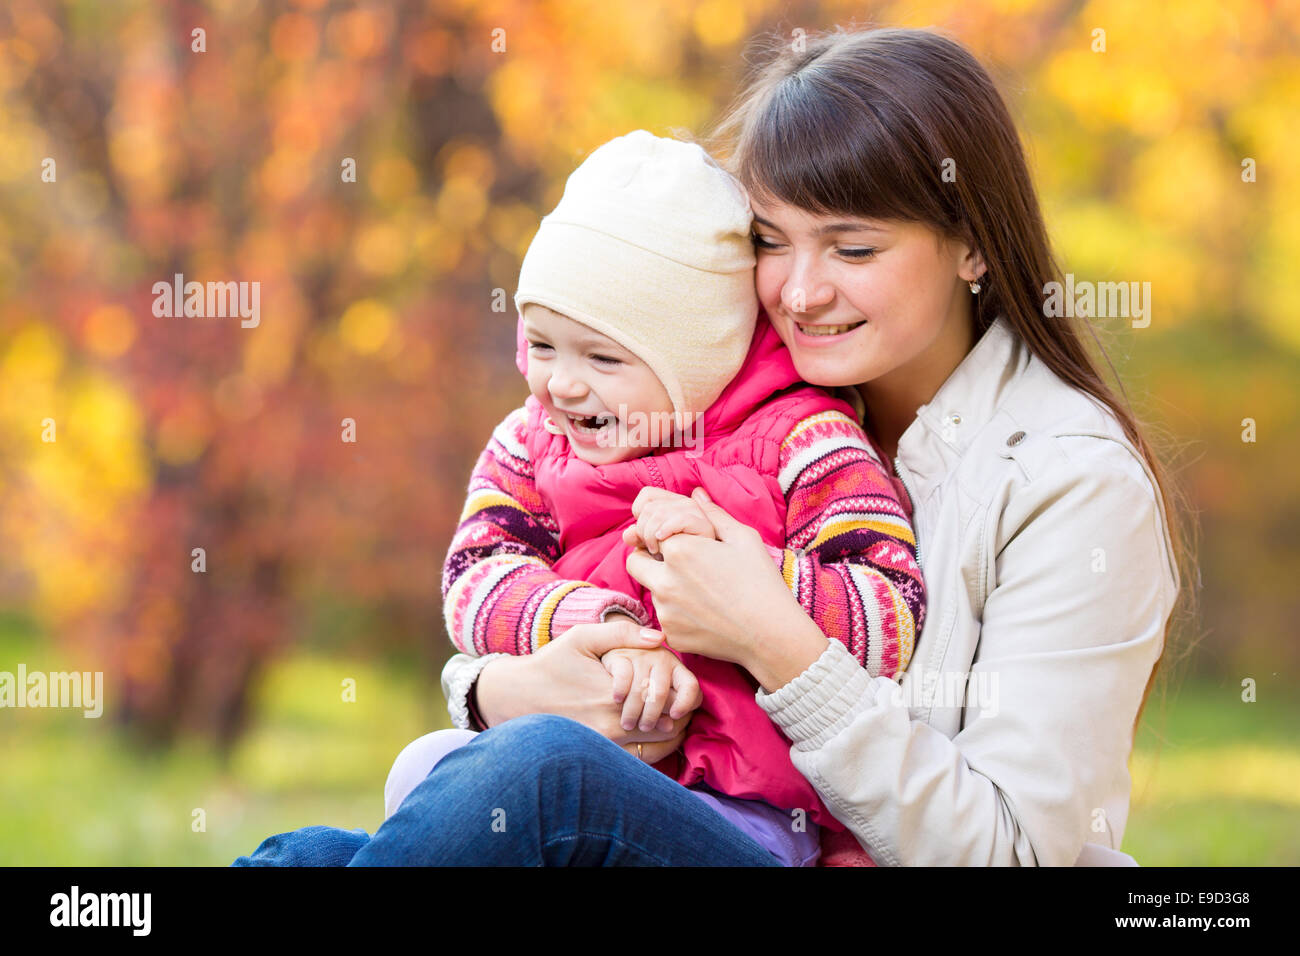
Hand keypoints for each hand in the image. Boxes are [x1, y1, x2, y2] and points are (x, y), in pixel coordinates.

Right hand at [473, 618, 702, 745]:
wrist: (517, 696)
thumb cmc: (551, 664)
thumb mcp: (582, 638)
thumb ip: (622, 633)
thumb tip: (659, 638)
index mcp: (614, 694)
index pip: (668, 698)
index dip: (682, 692)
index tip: (681, 681)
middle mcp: (613, 724)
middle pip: (670, 725)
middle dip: (681, 712)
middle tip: (682, 698)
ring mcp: (606, 745)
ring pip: (659, 746)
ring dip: (672, 733)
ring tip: (672, 715)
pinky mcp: (599, 756)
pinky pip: (640, 760)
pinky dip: (655, 749)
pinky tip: (654, 733)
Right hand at [602, 645, 701, 732]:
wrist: (605, 650)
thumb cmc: (636, 674)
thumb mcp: (654, 686)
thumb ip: (665, 704)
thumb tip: (669, 727)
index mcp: (676, 666)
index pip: (690, 686)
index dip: (686, 703)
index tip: (675, 717)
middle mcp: (662, 657)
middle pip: (662, 695)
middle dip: (653, 717)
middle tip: (644, 728)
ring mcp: (641, 655)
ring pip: (641, 690)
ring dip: (634, 712)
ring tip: (628, 724)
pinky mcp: (620, 654)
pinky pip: (624, 678)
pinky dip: (621, 692)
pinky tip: (618, 700)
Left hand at [626, 488, 829, 690]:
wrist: (772, 635)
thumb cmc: (762, 582)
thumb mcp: (743, 538)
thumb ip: (712, 513)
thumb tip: (695, 494)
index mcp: (679, 550)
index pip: (647, 531)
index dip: (661, 533)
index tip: (676, 539)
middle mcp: (664, 582)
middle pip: (635, 561)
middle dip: (648, 558)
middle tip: (675, 562)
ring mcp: (665, 612)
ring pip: (650, 590)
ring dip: (664, 586)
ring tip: (700, 590)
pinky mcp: (671, 636)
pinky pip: (663, 617)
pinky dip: (676, 612)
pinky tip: (703, 612)